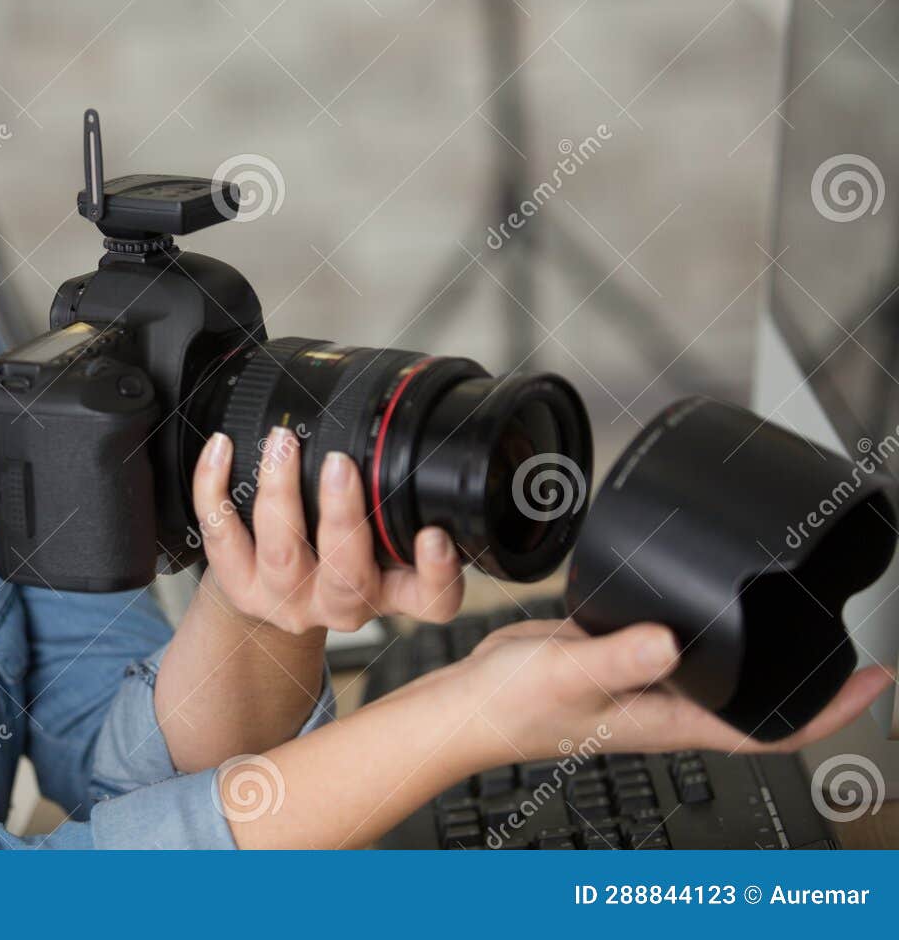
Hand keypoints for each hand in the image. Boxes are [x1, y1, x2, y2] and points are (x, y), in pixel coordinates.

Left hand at [191, 425, 464, 636]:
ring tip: (282, 443)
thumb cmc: (339, 552)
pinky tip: (221, 449)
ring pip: (281, 553)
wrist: (275, 593)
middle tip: (341, 464)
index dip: (439, 573)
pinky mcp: (239, 586)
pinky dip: (215, 488)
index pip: (432, 599)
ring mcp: (286, 600)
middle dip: (343, 516)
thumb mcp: (381, 538)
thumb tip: (414, 433)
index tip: (434, 534)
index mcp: (392, 591)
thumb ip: (398, 505)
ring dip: (281, 492)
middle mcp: (342, 603)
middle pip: (346, 573)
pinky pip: (220, 536)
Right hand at [436, 617, 896, 762]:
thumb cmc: (511, 706)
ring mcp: (649, 680)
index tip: (874, 680)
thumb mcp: (566, 673)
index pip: (770, 726)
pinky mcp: (624, 653)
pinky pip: (685, 645)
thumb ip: (617, 656)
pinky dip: (715, 629)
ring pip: (726, 671)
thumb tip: (670, 642)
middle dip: (814, 680)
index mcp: (671, 717)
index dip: (831, 711)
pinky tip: (715, 600)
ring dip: (767, 653)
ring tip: (805, 619)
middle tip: (859, 648)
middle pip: (761, 700)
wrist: (469, 700)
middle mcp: (670, 702)